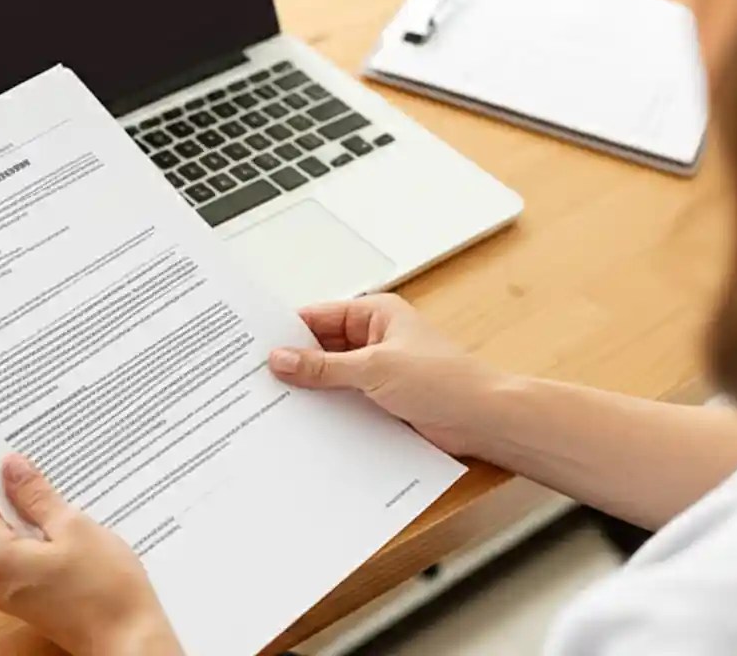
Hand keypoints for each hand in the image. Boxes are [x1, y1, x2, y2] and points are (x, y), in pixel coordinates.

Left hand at [0, 455, 182, 655]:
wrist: (129, 640)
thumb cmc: (105, 588)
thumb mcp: (73, 527)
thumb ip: (37, 496)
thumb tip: (12, 466)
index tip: (1, 444)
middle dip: (11, 490)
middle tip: (38, 461)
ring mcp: (6, 591)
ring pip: (8, 536)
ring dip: (29, 513)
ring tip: (59, 492)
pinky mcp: (26, 598)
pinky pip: (22, 555)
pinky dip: (37, 535)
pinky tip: (63, 524)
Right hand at [268, 294, 508, 455]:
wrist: (482, 420)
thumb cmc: (444, 381)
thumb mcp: (374, 368)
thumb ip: (323, 367)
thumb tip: (281, 359)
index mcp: (375, 314)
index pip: (318, 316)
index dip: (286, 331)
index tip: (254, 346)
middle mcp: (374, 338)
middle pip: (321, 347)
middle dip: (294, 362)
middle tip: (256, 378)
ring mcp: (378, 370)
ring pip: (330, 376)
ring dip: (310, 389)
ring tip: (272, 402)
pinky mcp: (382, 399)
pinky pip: (344, 400)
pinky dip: (327, 408)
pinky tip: (304, 422)